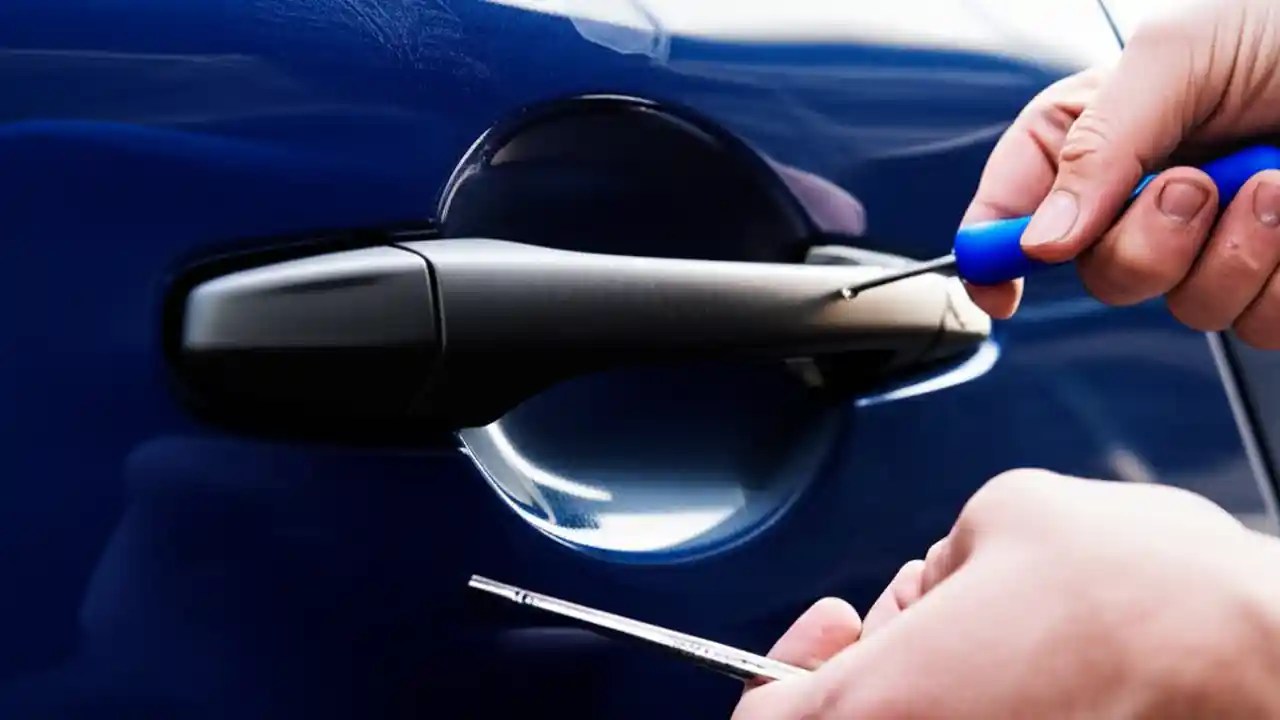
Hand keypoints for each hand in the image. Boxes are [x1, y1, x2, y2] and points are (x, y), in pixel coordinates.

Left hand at [732, 470, 1279, 718]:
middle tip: (915, 616)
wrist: (1279, 665)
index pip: (766, 719)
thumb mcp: (1005, 518)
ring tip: (999, 630)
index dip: (784, 670)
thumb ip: (933, 567)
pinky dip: (987, 703)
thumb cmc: (1153, 601)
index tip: (819, 636)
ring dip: (934, 686)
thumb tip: (925, 595)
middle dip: (867, 669)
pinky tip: (1036, 668)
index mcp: (882, 706)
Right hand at [964, 0, 1279, 348]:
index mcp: (1106, 135)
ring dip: (1232, 253)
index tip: (999, 287)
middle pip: (1094, 271)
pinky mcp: (1278, 283)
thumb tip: (1041, 239)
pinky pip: (1254, 324)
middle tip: (1198, 184)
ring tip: (1278, 184)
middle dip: (1146, 240)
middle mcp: (1152, 197)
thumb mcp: (1180, 56)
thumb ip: (1097, 144)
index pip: (1017, 202)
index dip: (995, 250)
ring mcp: (1217, 245)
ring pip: (1180, 305)